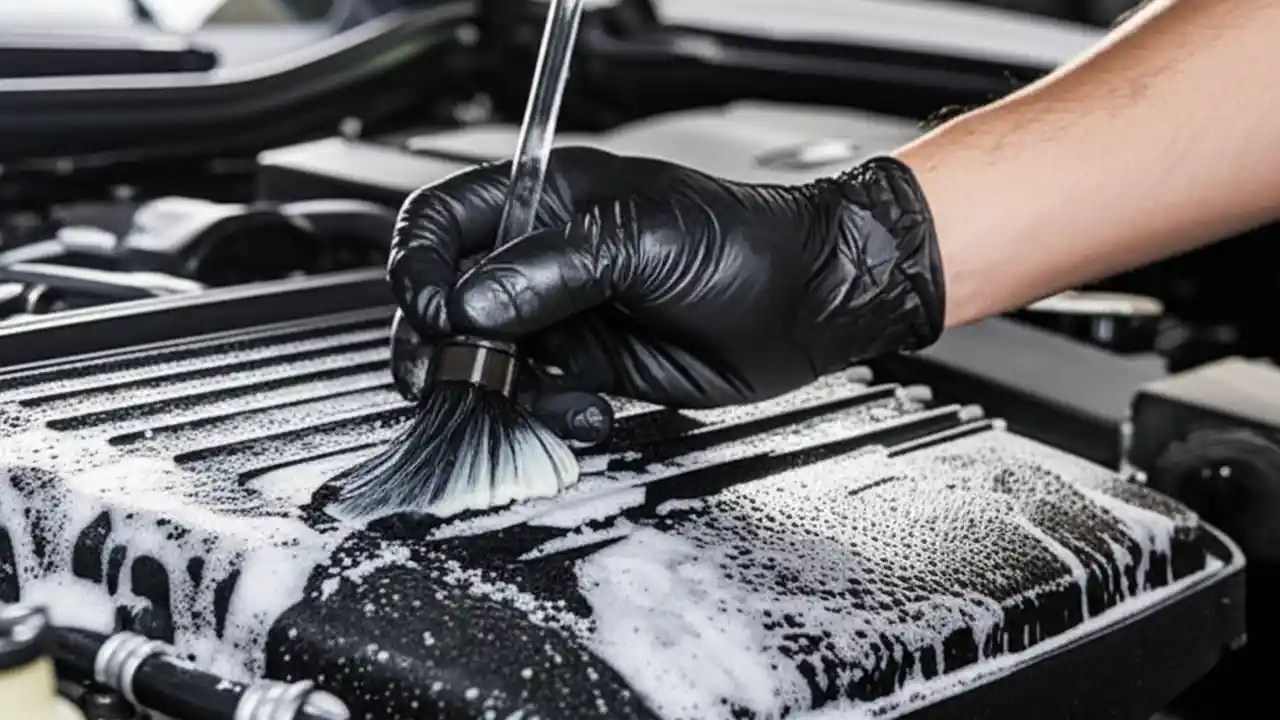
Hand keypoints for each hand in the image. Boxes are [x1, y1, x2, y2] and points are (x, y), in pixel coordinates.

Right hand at [387, 147, 944, 437]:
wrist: (808, 304)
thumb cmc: (744, 243)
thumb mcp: (642, 240)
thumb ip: (550, 269)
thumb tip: (471, 304)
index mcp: (543, 203)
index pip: (440, 223)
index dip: (418, 267)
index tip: (434, 311)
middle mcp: (542, 261)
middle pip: (449, 303)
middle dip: (446, 346)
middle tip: (468, 375)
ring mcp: (563, 318)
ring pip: (487, 363)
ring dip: (499, 394)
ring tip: (541, 402)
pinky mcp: (590, 369)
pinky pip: (539, 402)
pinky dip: (551, 418)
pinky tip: (590, 412)